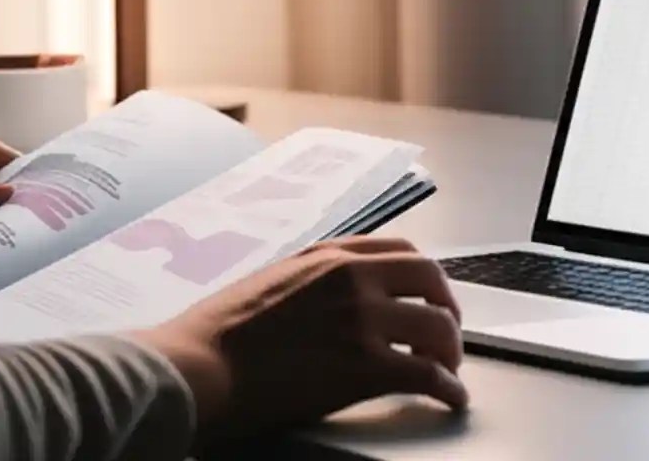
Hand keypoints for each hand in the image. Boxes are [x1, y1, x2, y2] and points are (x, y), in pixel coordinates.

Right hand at [133, 236, 466, 440]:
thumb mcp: (270, 280)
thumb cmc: (216, 333)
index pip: (399, 250)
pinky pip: (428, 374)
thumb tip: (335, 296)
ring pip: (437, 326)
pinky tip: (451, 399)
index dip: (423, 276)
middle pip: (429, 278)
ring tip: (449, 369)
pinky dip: (448, 388)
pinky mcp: (365, 365)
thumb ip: (311, 278)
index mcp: (327, 256)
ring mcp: (362, 319)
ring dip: (450, 350)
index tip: (427, 295)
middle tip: (447, 332)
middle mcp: (352, 278)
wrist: (197, 367)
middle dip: (447, 305)